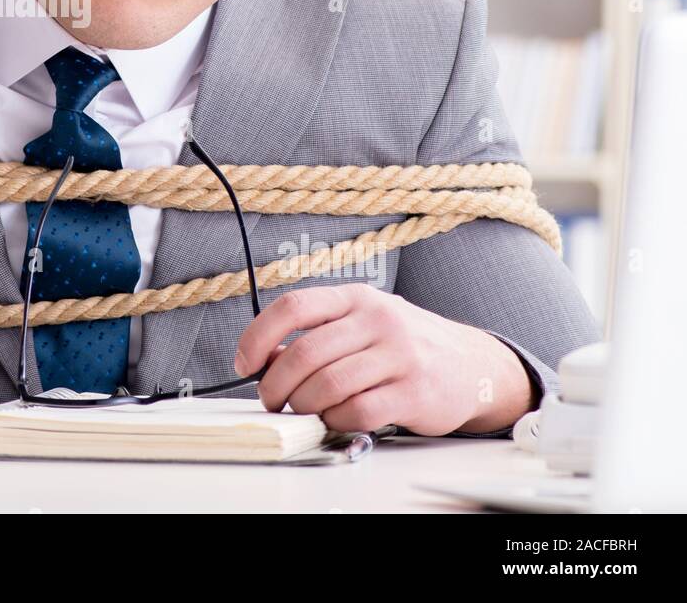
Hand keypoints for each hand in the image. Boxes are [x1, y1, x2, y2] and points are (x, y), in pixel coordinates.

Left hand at [233, 284, 534, 435]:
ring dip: (304, 405)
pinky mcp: (415, 392)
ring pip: (328, 384)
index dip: (259, 336)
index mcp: (356, 298)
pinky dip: (336, 420)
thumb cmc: (403, 345)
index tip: (245, 362)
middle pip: (305, 353)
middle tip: (271, 400)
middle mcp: (378, 320)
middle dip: (276, 383)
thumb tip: (265, 358)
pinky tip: (337, 418)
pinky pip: (358, 411)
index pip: (294, 307)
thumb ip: (317, 334)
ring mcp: (399, 355)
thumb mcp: (361, 324)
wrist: (471, 365)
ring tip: (303, 410)